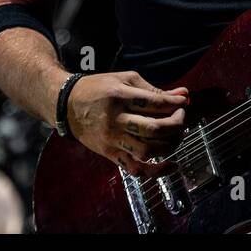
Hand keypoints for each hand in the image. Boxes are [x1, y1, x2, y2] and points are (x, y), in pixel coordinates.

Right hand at [66, 70, 190, 177]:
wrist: (66, 104)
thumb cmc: (98, 88)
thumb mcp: (125, 79)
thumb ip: (154, 89)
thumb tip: (183, 94)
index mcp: (120, 96)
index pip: (156, 103)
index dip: (176, 103)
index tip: (184, 102)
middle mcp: (115, 120)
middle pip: (154, 129)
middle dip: (176, 124)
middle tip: (181, 118)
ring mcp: (112, 139)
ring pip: (147, 150)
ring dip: (169, 145)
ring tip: (175, 135)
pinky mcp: (110, 153)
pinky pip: (135, 168)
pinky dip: (155, 171)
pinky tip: (170, 164)